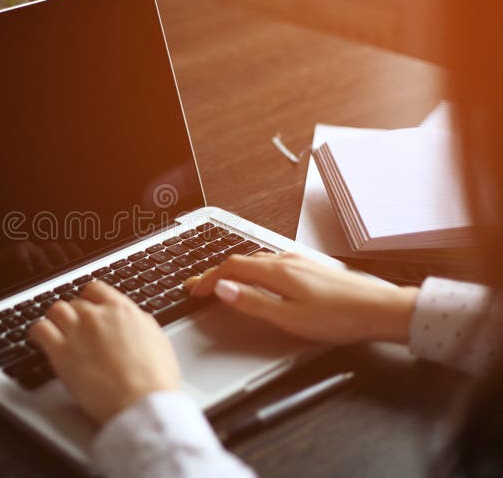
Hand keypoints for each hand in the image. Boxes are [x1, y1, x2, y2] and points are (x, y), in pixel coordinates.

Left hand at [28, 281, 179, 424]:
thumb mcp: (158, 341)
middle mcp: (97, 316)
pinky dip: (38, 333)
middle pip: (75, 303)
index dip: (89, 299)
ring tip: (57, 332)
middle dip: (75, 315)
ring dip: (56, 320)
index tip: (88, 308)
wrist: (142, 402)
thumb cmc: (154, 379)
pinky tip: (41, 339)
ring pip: (56, 310)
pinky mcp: (60, 352)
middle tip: (76, 329)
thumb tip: (135, 319)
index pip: (96, 289)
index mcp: (122, 310)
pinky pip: (39, 330)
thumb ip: (141, 324)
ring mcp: (77, 331)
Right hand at [186, 252, 417, 344]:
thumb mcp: (289, 318)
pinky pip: (272, 262)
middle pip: (242, 261)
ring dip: (234, 270)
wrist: (382, 310)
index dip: (209, 279)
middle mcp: (287, 260)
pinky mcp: (311, 267)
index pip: (231, 268)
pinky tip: (258, 279)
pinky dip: (253, 270)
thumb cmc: (340, 317)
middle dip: (216, 273)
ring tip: (222, 283)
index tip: (194, 290)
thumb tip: (223, 290)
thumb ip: (253, 303)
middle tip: (200, 286)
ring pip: (257, 260)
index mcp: (278, 272)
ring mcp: (300, 262)